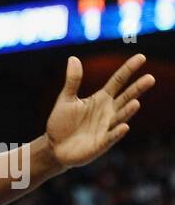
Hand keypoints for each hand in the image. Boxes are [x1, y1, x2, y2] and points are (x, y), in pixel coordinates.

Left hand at [45, 53, 153, 169]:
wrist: (54, 147)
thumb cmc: (62, 122)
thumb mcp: (66, 98)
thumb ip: (73, 80)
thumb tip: (73, 58)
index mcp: (101, 99)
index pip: (118, 81)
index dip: (128, 69)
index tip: (141, 57)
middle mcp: (108, 112)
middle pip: (125, 97)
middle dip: (137, 88)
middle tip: (150, 77)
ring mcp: (106, 127)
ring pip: (120, 117)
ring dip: (128, 110)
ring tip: (136, 102)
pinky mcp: (101, 143)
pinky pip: (111, 136)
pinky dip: (117, 132)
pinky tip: (124, 126)